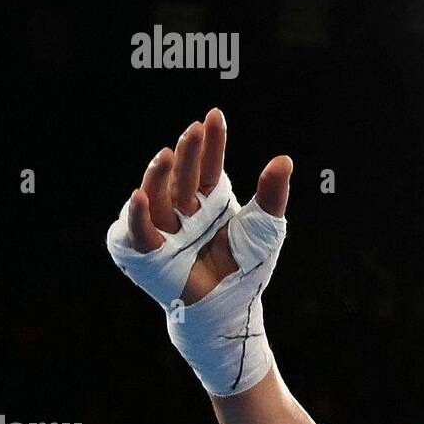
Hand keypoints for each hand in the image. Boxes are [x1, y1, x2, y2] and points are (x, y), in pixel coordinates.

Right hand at [125, 108, 292, 303]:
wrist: (232, 308)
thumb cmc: (247, 268)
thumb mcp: (266, 227)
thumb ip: (272, 194)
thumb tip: (284, 159)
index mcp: (209, 201)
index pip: (208, 165)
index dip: (211, 142)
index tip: (214, 115)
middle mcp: (184, 211)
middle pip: (183, 176)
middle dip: (187, 153)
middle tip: (194, 130)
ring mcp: (165, 231)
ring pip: (158, 197)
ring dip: (159, 175)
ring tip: (167, 153)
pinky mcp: (149, 254)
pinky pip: (140, 233)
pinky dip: (138, 216)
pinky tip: (141, 196)